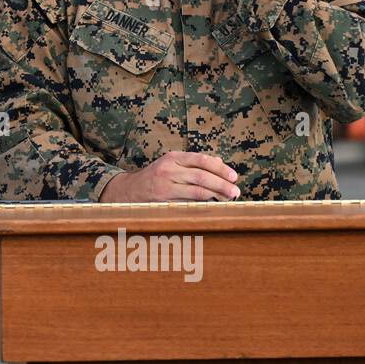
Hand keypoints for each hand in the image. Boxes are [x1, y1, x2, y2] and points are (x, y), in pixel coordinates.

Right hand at [100, 151, 240, 201]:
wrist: (128, 191)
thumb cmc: (155, 177)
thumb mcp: (172, 164)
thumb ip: (194, 163)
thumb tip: (219, 163)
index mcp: (173, 157)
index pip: (201, 159)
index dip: (220, 168)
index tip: (234, 176)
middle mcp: (168, 169)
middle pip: (201, 176)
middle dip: (222, 184)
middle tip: (236, 191)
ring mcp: (165, 185)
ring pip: (197, 190)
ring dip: (216, 195)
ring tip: (229, 199)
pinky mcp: (163, 200)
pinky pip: (188, 202)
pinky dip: (203, 204)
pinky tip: (213, 206)